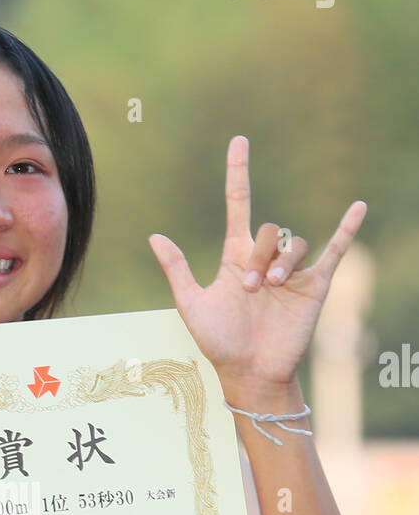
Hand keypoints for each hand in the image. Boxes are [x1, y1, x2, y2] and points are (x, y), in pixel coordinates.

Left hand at [148, 135, 366, 390]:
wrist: (249, 373)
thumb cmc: (219, 342)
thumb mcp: (192, 304)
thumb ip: (177, 270)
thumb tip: (154, 237)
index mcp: (236, 257)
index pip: (238, 204)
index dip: (238, 172)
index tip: (239, 141)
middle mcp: (265, 260)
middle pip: (268, 231)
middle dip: (258, 256)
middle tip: (249, 289)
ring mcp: (291, 272)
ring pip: (293, 244)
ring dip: (282, 262)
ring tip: (271, 288)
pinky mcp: (313, 287)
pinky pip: (333, 251)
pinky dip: (346, 229)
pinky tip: (358, 207)